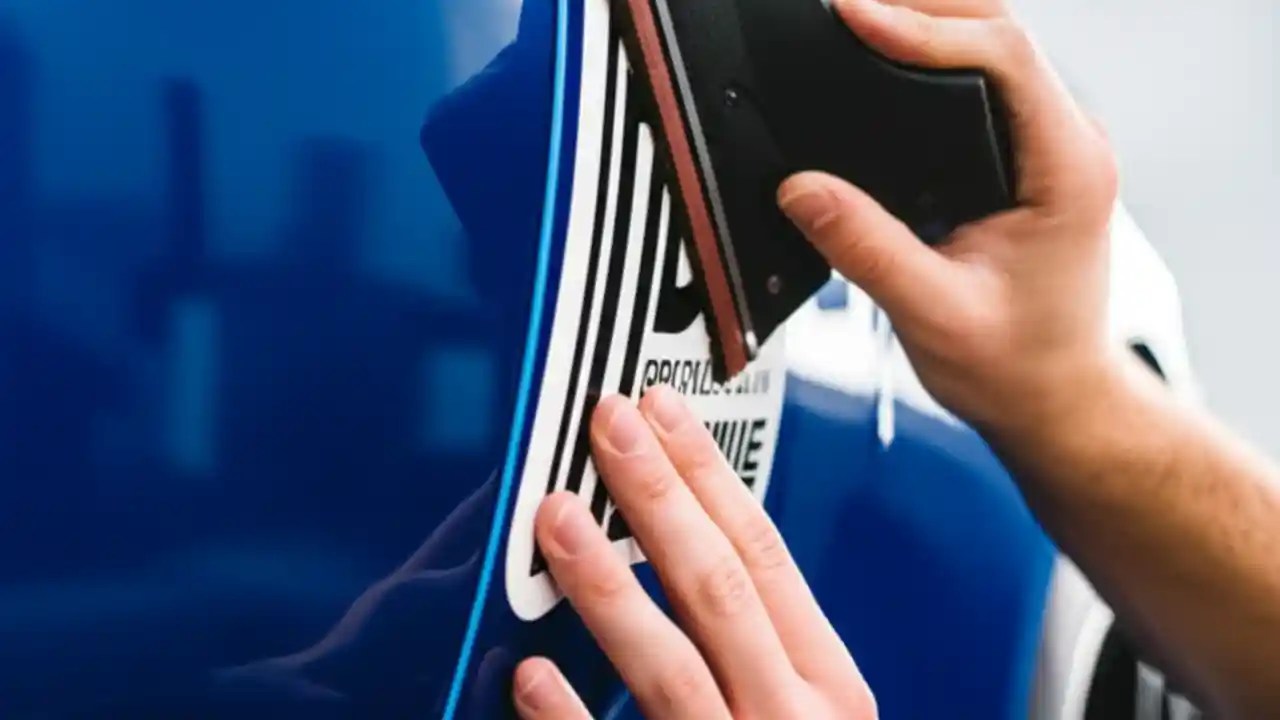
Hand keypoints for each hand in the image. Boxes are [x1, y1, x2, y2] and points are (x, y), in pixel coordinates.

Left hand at [512, 388, 876, 718]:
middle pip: (719, 588)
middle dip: (657, 498)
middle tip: (603, 425)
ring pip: (671, 669)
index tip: (659, 410)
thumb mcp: (806, 710)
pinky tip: (528, 675)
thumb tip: (680, 545)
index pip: (763, 554)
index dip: (707, 475)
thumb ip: (760, 644)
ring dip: (609, 586)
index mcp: (828, 686)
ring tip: (555, 517)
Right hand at [779, 0, 1120, 436]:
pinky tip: (883, 56)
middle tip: (841, 6)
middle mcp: (1067, 142)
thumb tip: (801, 189)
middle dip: (918, 4)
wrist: (1053, 398)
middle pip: (998, 28)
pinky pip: (979, 78)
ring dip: (924, 20)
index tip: (853, 17)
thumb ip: (867, 250)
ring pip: (990, 44)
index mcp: (1066, 169)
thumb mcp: (935, 315)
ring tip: (854, 18)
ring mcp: (1047, 143)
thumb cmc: (1019, 366)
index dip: (923, 26)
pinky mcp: (1020, 154)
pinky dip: (927, 55)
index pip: (1002, 56)